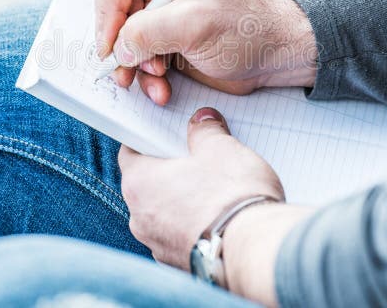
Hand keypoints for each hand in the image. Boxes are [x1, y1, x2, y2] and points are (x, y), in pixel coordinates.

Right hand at [95, 0, 317, 104]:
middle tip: (125, 72)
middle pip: (114, 10)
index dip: (107, 14)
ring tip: (155, 82)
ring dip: (134, 66)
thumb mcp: (196, 25)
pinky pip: (138, 55)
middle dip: (121, 45)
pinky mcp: (165, 35)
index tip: (111, 47)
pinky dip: (145, 75)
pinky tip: (161, 87)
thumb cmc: (250, 25)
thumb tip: (117, 48)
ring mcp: (160, 9)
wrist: (278, 53)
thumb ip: (149, 32)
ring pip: (123, 38)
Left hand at [118, 107, 284, 269]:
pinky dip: (196, 227)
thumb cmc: (231, 197)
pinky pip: (183, 237)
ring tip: (216, 189)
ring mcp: (158, 246)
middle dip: (171, 171)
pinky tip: (220, 218)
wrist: (255, 251)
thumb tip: (203, 121)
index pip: (131, 152)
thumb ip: (206, 131)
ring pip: (165, 213)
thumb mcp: (222, 149)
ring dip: (184, 201)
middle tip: (198, 157)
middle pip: (149, 184)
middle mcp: (140, 218)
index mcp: (139, 183)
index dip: (150, 139)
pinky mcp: (180, 264)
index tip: (166, 133)